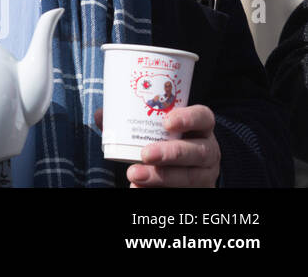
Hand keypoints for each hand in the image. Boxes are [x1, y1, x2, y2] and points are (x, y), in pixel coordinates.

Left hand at [95, 106, 220, 186]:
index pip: (203, 117)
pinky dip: (157, 191)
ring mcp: (205, 173)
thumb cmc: (163, 140)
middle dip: (170, 153)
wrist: (181, 169)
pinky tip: (137, 188)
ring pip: (190, 176)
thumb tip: (100, 115)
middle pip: (197, 151)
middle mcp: (207, 149)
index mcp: (200, 127)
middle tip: (145, 154)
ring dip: (161, 177)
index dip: (188, 118)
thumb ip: (128, 120)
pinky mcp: (199, 190)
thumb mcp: (153, 128)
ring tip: (134, 175)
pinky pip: (181, 192)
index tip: (166, 122)